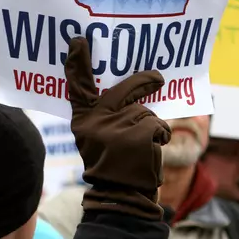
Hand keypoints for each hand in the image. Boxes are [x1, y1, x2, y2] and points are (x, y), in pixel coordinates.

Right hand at [65, 36, 171, 219]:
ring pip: (145, 112)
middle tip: (158, 77)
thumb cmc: (112, 166)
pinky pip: (158, 125)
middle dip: (144, 82)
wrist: (122, 197)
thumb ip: (105, 117)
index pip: (78, 86)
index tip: (79, 40)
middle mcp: (96, 122)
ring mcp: (118, 127)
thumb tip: (133, 90)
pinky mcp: (139, 135)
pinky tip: (152, 152)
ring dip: (151, 126)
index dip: (77, 62)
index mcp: (83, 120)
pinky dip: (161, 136)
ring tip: (142, 147)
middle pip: (125, 90)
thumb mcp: (97, 140)